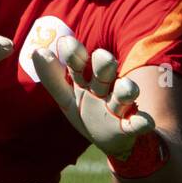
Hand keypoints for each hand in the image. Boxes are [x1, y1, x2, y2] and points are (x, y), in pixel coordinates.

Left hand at [32, 35, 155, 158]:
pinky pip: (137, 124)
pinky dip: (141, 123)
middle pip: (104, 73)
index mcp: (85, 81)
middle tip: (104, 57)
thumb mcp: (66, 98)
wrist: (113, 140)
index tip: (65, 42)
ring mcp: (118, 107)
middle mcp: (103, 90)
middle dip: (103, 65)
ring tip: (127, 87)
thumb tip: (37, 51)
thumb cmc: (87, 112)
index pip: (78, 64)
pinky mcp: (129, 127)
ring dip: (126, 90)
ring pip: (124, 94)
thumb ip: (52, 78)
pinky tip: (145, 122)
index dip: (73, 54)